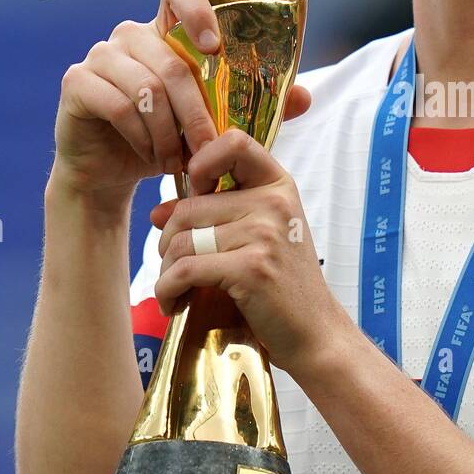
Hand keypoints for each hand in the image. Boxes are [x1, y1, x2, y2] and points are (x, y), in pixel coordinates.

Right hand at [53, 0, 311, 207]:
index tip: (215, 48)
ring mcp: (100, 55)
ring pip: (148, 86)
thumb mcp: (213, 125)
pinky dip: (142, 137)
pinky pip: (119, 105)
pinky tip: (151, 156)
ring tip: (179, 161)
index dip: (198, 9)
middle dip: (198, 113)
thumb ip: (256, 106)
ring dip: (170, 132)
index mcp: (166, 32)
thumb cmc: (166, 140)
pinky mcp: (77, 82)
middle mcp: (131, 35)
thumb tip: (305, 96)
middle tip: (209, 150)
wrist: (112, 173)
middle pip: (173, 62)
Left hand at [151, 127, 353, 375]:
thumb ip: (216, 215)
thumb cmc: (283, 285)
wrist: (314, 332)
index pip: (234, 141)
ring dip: (166, 272)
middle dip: (169, 242)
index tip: (195, 195)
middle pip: (188, 207)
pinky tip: (174, 304)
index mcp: (279, 186)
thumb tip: (158, 212)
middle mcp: (275, 203)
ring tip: (176, 290)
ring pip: (181, 241)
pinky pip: (184, 271)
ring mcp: (265, 234)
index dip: (201, 162)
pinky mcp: (251, 269)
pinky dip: (168, 291)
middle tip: (176, 269)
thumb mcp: (262, 236)